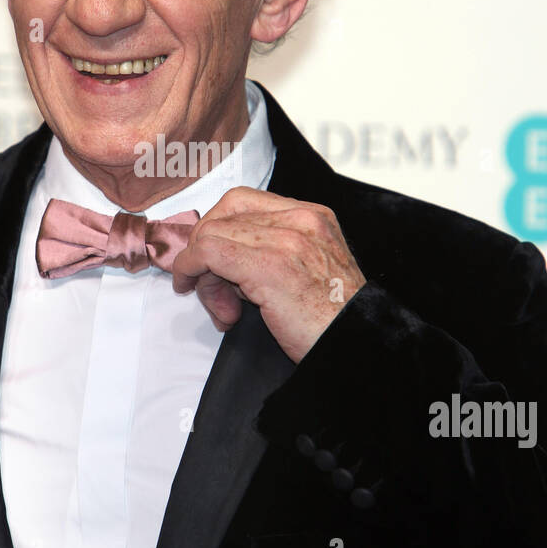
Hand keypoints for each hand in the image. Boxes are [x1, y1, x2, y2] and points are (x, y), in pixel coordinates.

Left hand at [171, 187, 365, 362]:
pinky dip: (190, 268)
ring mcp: (285, 239)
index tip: (209, 261)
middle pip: (225, 215)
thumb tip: (219, 264)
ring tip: (221, 308)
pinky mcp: (268, 265)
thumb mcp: (308, 270)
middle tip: (211, 289)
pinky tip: (190, 287)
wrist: (356, 345)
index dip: (216, 229)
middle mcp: (300, 220)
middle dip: (205, 250)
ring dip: (201, 271)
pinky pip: (207, 251)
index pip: (242, 202)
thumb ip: (271, 253)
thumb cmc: (332, 321)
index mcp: (312, 216)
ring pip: (212, 233)